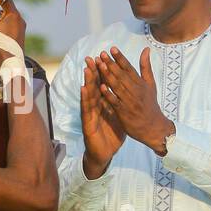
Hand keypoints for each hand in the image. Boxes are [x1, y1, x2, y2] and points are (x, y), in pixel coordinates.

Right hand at [81, 57, 124, 179]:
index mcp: (103, 104)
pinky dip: (85, 98)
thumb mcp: (118, 116)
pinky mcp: (87, 123)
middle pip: (93, 87)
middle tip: (91, 57)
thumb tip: (126, 92)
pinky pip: (86, 109)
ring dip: (87, 81)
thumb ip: (120, 103)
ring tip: (86, 68)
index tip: (103, 57)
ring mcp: (90, 114)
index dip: (103, 72)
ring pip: (88, 95)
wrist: (104, 153)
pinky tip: (83, 88)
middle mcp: (95, 107)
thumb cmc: (110, 135)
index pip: (102, 85)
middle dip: (92, 72)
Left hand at [94, 47, 173, 154]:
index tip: (112, 48)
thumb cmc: (150, 104)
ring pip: (117, 87)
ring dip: (108, 76)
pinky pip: (115, 102)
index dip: (120, 58)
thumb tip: (146, 49)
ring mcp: (130, 102)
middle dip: (111, 64)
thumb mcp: (150, 84)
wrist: (154, 127)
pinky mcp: (124, 112)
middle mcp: (136, 91)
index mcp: (141, 83)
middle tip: (101, 54)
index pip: (129, 68)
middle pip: (122, 75)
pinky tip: (100, 87)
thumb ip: (146, 67)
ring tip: (99, 66)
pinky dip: (108, 94)